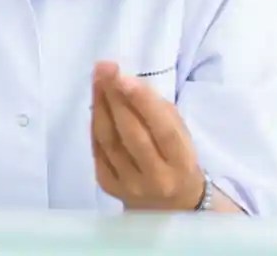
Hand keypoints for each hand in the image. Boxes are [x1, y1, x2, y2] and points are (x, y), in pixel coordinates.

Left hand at [91, 61, 204, 210]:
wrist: (169, 207)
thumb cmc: (177, 161)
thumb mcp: (181, 137)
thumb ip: (159, 112)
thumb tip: (127, 82)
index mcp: (181, 163)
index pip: (162, 130)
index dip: (142, 103)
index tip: (124, 77)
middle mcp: (156, 178)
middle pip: (131, 134)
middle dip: (115, 97)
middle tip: (104, 69)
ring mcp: (131, 186)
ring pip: (110, 142)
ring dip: (100, 106)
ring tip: (97, 80)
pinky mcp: (110, 188)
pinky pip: (98, 152)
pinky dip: (95, 126)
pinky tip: (96, 105)